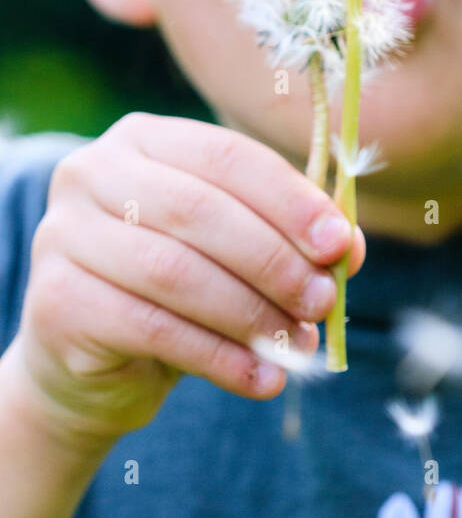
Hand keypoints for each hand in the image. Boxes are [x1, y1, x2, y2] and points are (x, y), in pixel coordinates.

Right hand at [9, 113, 364, 448]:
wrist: (92, 362)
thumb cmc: (177, 288)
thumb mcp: (235, 251)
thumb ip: (288, 238)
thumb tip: (348, 249)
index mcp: (143, 139)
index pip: (227, 157)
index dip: (290, 201)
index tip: (340, 245)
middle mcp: (93, 173)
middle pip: (201, 212)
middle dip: (274, 260)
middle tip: (323, 302)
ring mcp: (65, 235)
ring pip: (177, 273)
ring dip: (252, 314)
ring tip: (298, 345)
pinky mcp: (57, 302)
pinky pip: (153, 329)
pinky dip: (220, 357)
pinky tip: (262, 377)